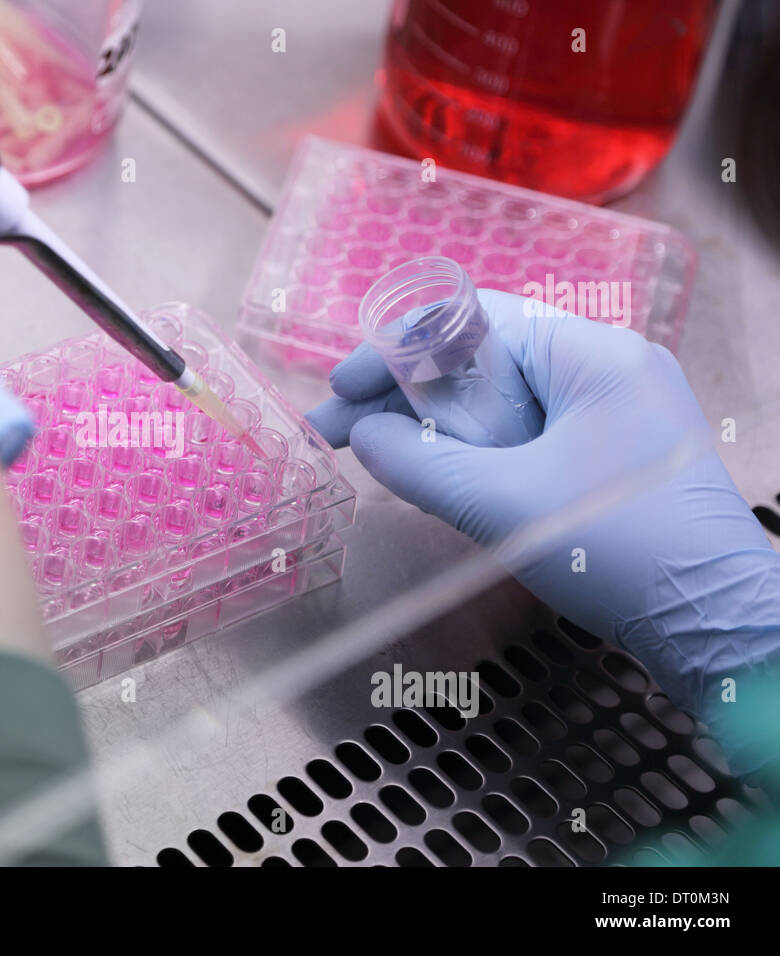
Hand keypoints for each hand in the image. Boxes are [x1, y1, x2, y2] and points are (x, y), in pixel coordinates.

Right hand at [307, 290, 779, 777]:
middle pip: (480, 362)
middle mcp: (606, 369)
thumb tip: (361, 436)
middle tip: (335, 429)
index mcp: (591, 355)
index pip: (472, 321)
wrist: (715, 626)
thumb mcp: (503, 504)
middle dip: (402, 395)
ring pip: (500, 404)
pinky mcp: (611, 457)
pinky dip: (473, 451)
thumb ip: (421, 463)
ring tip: (367, 452)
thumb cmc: (620, 550)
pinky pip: (526, 436)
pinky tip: (428, 472)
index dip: (395, 349)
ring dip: (432, 426)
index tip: (342, 388)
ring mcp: (614, 414)